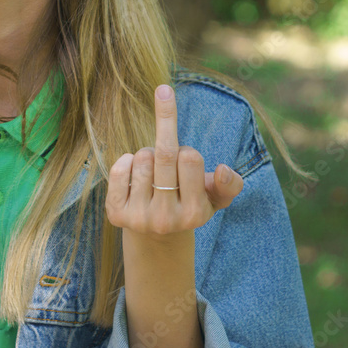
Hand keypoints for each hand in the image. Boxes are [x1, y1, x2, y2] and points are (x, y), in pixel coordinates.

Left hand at [105, 84, 243, 239]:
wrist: (156, 237)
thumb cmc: (190, 204)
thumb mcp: (216, 198)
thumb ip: (230, 185)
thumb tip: (223, 170)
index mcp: (195, 213)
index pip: (190, 157)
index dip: (187, 151)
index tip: (185, 157)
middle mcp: (167, 219)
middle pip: (164, 154)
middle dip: (164, 129)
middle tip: (163, 109)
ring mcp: (140, 218)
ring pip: (142, 158)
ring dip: (147, 153)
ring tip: (153, 170)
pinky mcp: (117, 214)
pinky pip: (119, 169)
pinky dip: (126, 160)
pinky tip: (134, 173)